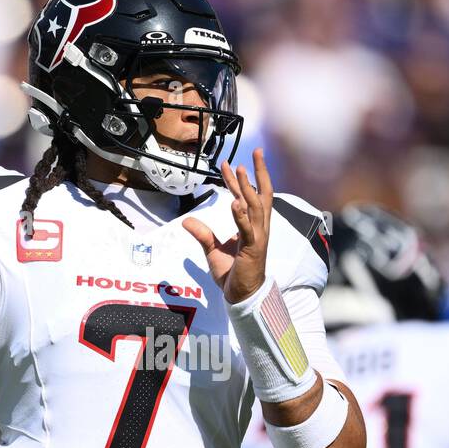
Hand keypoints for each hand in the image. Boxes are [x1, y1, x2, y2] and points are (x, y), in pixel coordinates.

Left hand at [182, 148, 272, 303]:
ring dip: (248, 187)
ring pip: (257, 207)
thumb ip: (202, 234)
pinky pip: (248, 229)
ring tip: (240, 170)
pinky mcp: (253, 249)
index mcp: (252, 226)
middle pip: (261, 194)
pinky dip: (241, 215)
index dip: (238, 180)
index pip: (246, 197)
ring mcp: (258, 238)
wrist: (241, 295)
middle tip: (256, 151)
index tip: (229, 163)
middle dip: (259, 172)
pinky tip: (234, 202)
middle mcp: (259, 228)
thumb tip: (187, 221)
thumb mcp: (212, 250)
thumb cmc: (233, 273)